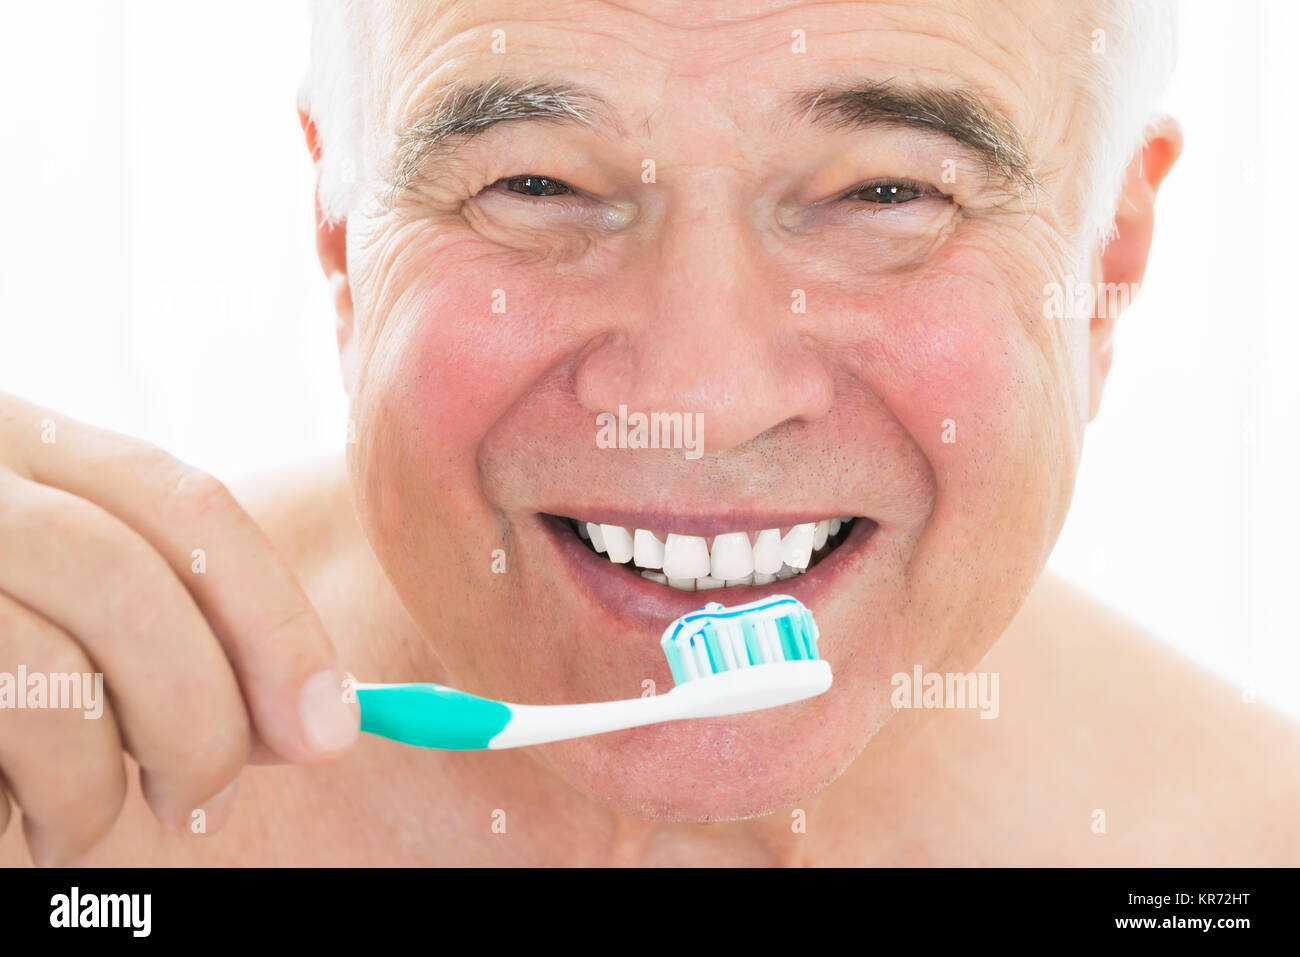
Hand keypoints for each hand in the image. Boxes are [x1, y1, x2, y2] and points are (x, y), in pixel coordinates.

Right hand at [0, 393, 358, 864]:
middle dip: (201, 715)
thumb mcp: (60, 593)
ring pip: (42, 683)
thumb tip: (314, 717)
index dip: (276, 621)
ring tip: (82, 822)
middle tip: (209, 797)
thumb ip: (169, 625)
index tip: (331, 725)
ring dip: (92, 788)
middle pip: (127, 585)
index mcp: (14, 438)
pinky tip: (3, 815)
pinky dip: (9, 813)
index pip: (185, 504)